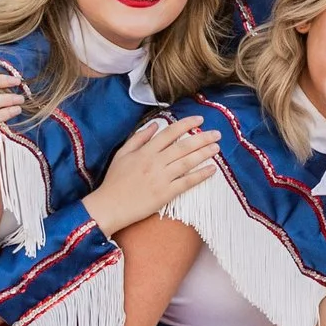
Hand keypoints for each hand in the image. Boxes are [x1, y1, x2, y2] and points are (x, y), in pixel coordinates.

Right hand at [88, 117, 221, 234]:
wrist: (108, 206)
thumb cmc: (114, 181)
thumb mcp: (122, 154)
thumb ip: (138, 138)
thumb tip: (154, 125)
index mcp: (144, 152)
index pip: (169, 133)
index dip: (186, 124)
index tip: (200, 119)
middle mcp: (154, 162)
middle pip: (183, 146)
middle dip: (202, 138)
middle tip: (217, 133)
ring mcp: (161, 178)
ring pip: (187, 162)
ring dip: (204, 154)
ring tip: (217, 147)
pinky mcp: (165, 194)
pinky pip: (186, 182)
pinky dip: (200, 175)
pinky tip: (212, 170)